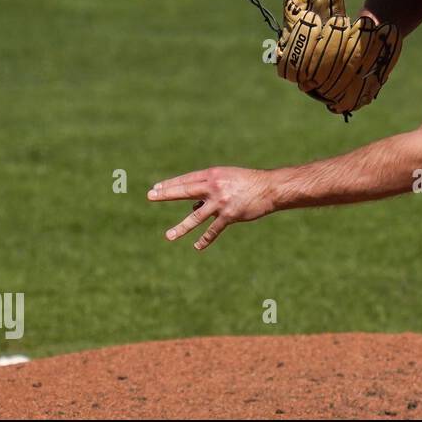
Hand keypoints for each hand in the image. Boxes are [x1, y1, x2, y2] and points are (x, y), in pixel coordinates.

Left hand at [147, 167, 275, 249]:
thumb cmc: (248, 182)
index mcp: (213, 175)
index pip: (186, 180)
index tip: (155, 188)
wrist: (270, 188)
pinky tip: (197, 246)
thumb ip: (209, 191)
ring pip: (196, 216)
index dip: (170, 184)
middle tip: (150, 196)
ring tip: (168, 236)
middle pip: (185, 191)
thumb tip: (193, 206)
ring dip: (181, 228)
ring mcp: (221, 202)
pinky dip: (205, 239)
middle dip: (166, 194)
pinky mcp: (230, 215)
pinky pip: (214, 229)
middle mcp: (214, 187)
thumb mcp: (227, 179)